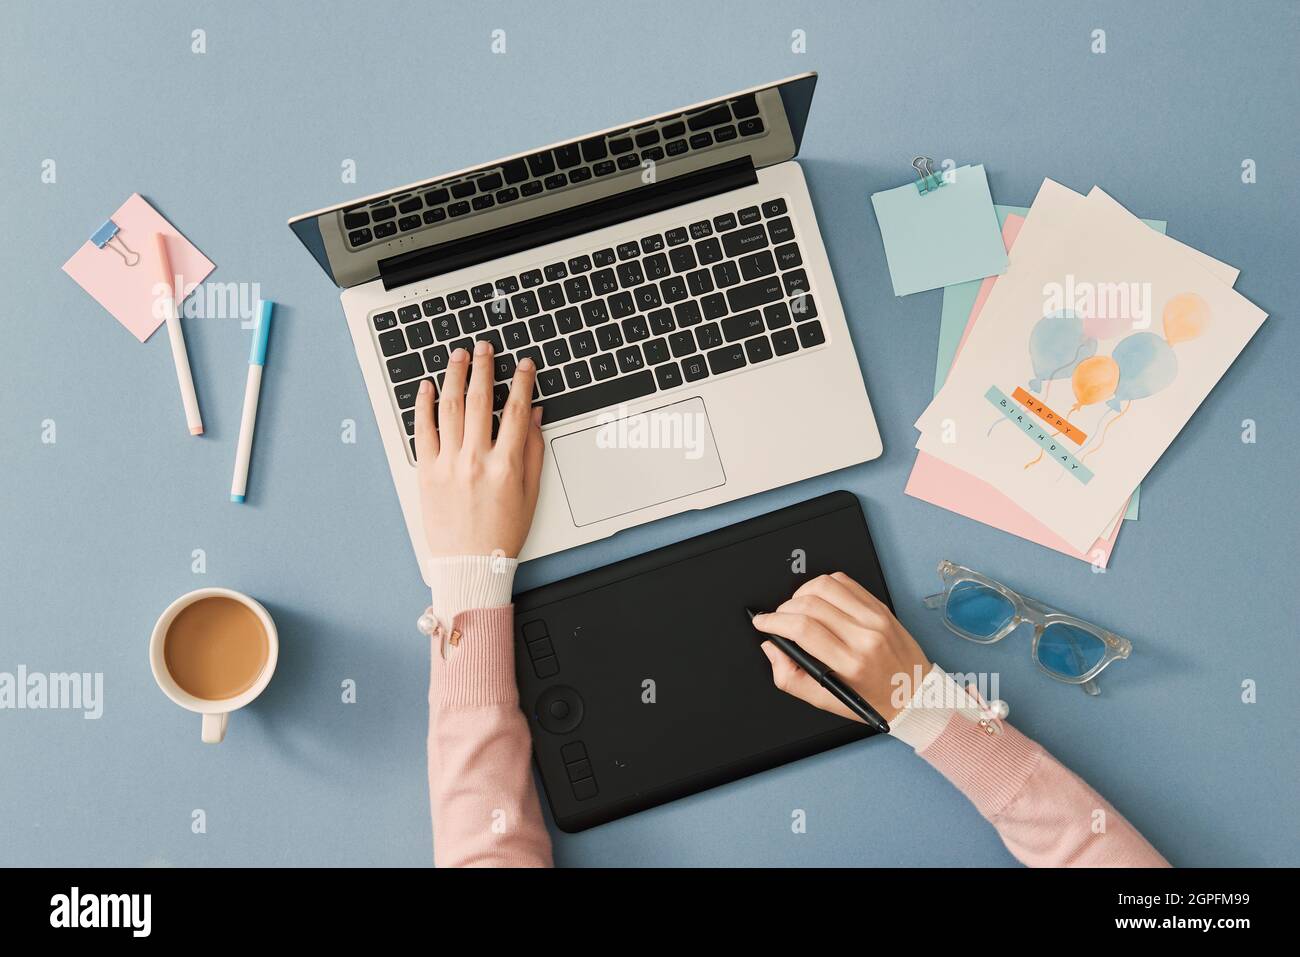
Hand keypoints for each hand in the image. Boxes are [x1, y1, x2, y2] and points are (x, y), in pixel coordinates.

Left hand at [413, 340, 543, 556]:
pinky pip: (423, 431)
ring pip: (449, 408)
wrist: (469, 564)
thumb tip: (534, 414)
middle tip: (484, 348)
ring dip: (454, 376)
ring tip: (457, 356)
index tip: (524, 364)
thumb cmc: (502, 534)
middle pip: (478, 401)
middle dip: (483, 368)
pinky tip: (427, 387)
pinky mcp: (426, 472)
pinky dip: (423, 405)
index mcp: (506, 465)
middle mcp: (475, 461)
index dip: (521, 382)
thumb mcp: (530, 493)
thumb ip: (533, 450)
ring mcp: (448, 465)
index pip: (514, 411)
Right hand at [753, 572, 929, 721]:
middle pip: (810, 604)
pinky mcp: (880, 607)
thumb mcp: (827, 701)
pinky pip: (845, 582)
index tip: (763, 622)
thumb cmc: (873, 699)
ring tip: (797, 607)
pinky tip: (819, 599)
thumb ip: (790, 678)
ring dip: (801, 592)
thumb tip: (772, 648)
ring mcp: (875, 618)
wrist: (913, 691)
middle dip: (784, 608)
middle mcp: (864, 637)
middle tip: (777, 618)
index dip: (774, 621)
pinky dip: (823, 585)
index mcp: (850, 664)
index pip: (803, 630)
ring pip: (826, 586)